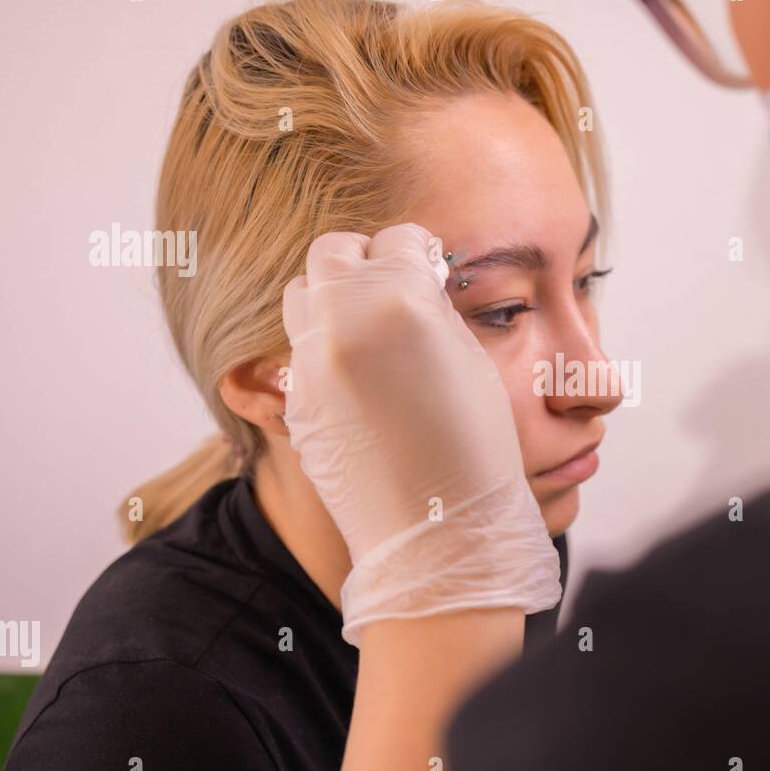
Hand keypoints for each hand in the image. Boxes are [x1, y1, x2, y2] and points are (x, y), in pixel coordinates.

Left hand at [282, 224, 560, 644]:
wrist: (439, 533)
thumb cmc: (474, 449)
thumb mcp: (470, 360)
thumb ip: (434, 309)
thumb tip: (416, 284)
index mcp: (397, 298)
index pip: (398, 237)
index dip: (420, 253)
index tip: (430, 268)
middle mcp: (341, 319)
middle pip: (334, 253)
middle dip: (365, 262)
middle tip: (394, 288)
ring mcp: (309, 361)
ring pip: (302, 295)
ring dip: (333, 299)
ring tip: (370, 332)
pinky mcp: (295, 400)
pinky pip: (302, 351)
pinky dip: (327, 350)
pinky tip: (361, 380)